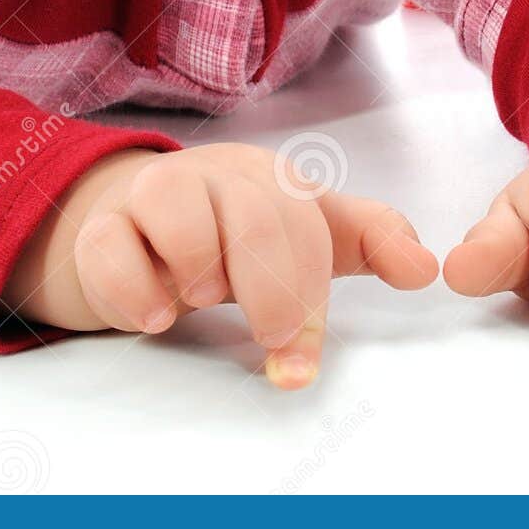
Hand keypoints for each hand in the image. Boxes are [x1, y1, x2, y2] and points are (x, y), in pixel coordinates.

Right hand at [0, 142, 437, 388]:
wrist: (136, 220)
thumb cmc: (236, 233)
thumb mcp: (310, 234)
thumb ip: (371, 243)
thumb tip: (427, 268)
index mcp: (272, 180)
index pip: (308, 225)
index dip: (309, 290)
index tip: (298, 352)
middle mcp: (214, 177)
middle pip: (252, 213)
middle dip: (268, 286)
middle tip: (269, 335)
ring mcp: (152, 195)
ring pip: (173, 203)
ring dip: (195, 263)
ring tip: (199, 300)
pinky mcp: (101, 227)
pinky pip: (109, 245)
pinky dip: (133, 286)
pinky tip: (154, 315)